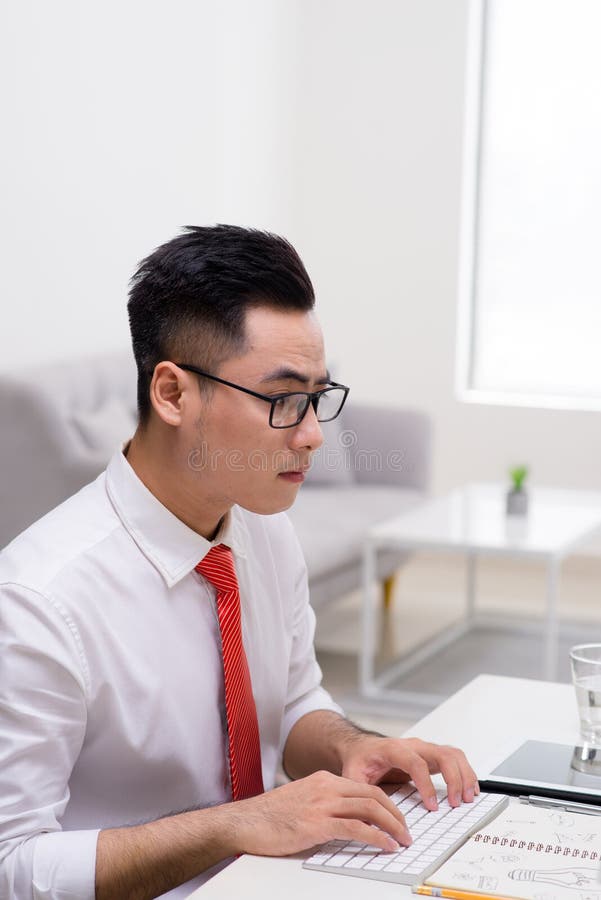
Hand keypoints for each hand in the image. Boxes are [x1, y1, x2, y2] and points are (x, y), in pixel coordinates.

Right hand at [225, 770, 411, 856]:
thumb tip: (346, 823)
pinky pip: (356, 828)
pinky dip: (377, 837)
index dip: (386, 803)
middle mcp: (326, 787)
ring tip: (403, 840)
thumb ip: (323, 806)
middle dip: (396, 813)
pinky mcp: (317, 823)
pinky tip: (386, 846)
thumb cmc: (268, 818)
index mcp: (323, 780)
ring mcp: (322, 803)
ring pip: (369, 808)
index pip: (365, 787)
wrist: (244, 822)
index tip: (397, 818)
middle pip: (373, 794)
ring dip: (392, 826)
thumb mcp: (301, 803)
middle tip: (407, 831)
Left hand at [340, 735, 478, 811]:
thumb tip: (366, 816)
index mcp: (392, 749)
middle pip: (441, 754)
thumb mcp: (352, 775)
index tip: (433, 806)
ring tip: (468, 798)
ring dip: (464, 775)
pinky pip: (454, 758)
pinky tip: (469, 789)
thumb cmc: (359, 760)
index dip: (426, 784)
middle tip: (456, 803)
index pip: (415, 762)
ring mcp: (424, 749)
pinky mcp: (431, 756)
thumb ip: (358, 793)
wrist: (362, 747)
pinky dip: (465, 772)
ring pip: (452, 754)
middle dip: (453, 778)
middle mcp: (412, 746)